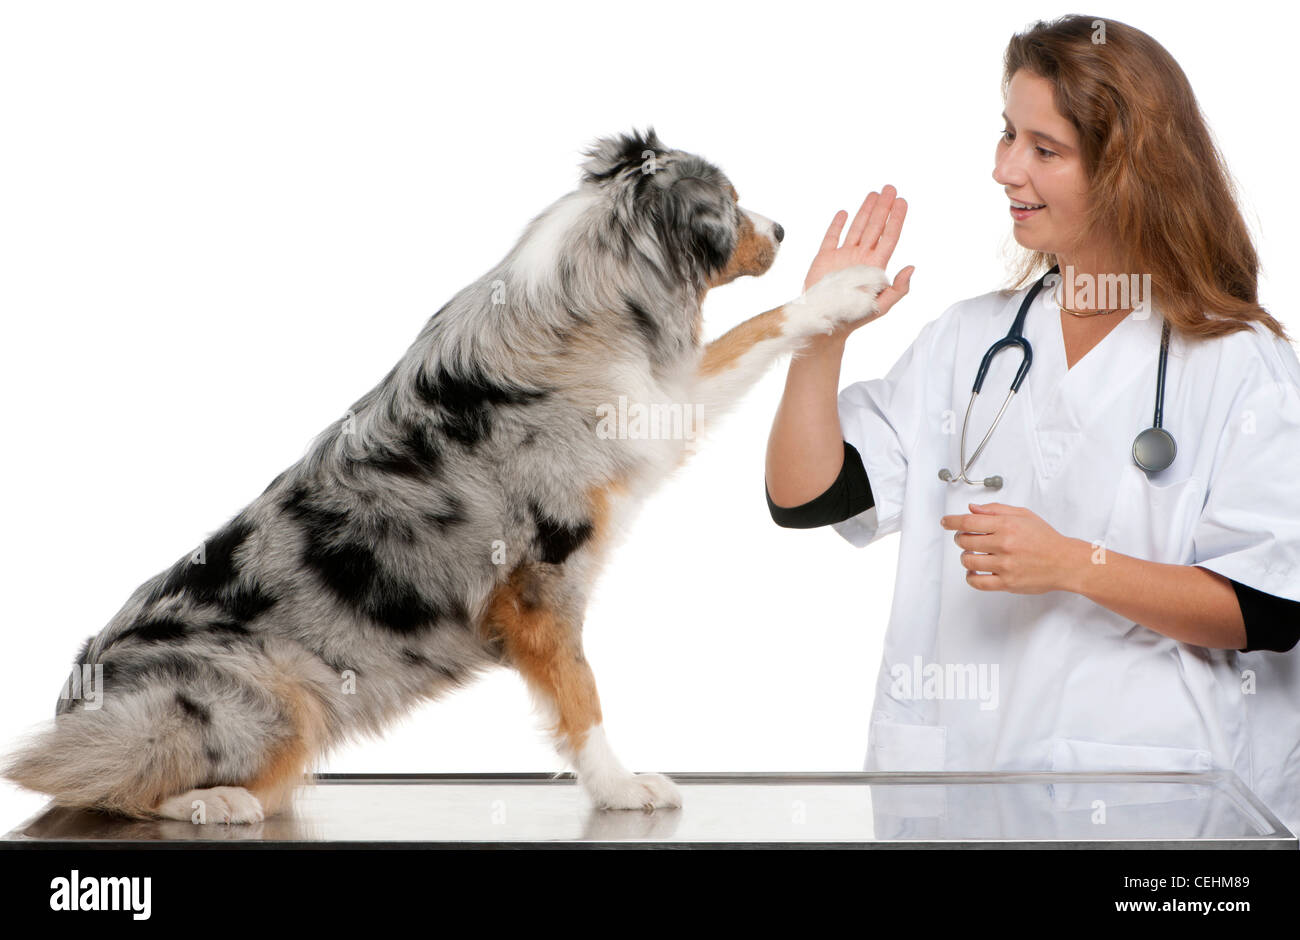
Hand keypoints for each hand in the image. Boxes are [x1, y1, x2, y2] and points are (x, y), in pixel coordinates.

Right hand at [803, 186, 913, 341]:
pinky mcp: (824, 259)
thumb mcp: (882, 305)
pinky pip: (832, 237)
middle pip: (875, 227)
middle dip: (883, 207)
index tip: (902, 201)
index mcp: (875, 266)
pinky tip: (844, 213)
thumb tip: (911, 268)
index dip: (896, 219)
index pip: (889, 237)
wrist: (825, 324)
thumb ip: (898, 288)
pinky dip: (837, 225)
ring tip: (874, 193)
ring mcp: (843, 257)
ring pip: (857, 228)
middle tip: (890, 188)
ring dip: (865, 210)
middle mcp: (861, 258)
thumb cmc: (855, 318)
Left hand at [940, 502, 1083, 594]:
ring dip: (965, 556)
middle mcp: (1004, 544)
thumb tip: (971, 508)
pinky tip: (974, 571)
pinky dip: (970, 576)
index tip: (945, 522)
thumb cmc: (1046, 539)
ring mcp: (1005, 565)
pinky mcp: (1007, 583)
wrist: (1065, 562)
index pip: (968, 522)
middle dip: (960, 538)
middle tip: (965, 538)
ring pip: (968, 560)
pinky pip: (977, 582)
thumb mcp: (1023, 515)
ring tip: (973, 554)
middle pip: (965, 540)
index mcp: (1007, 525)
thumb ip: (995, 510)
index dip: (952, 521)